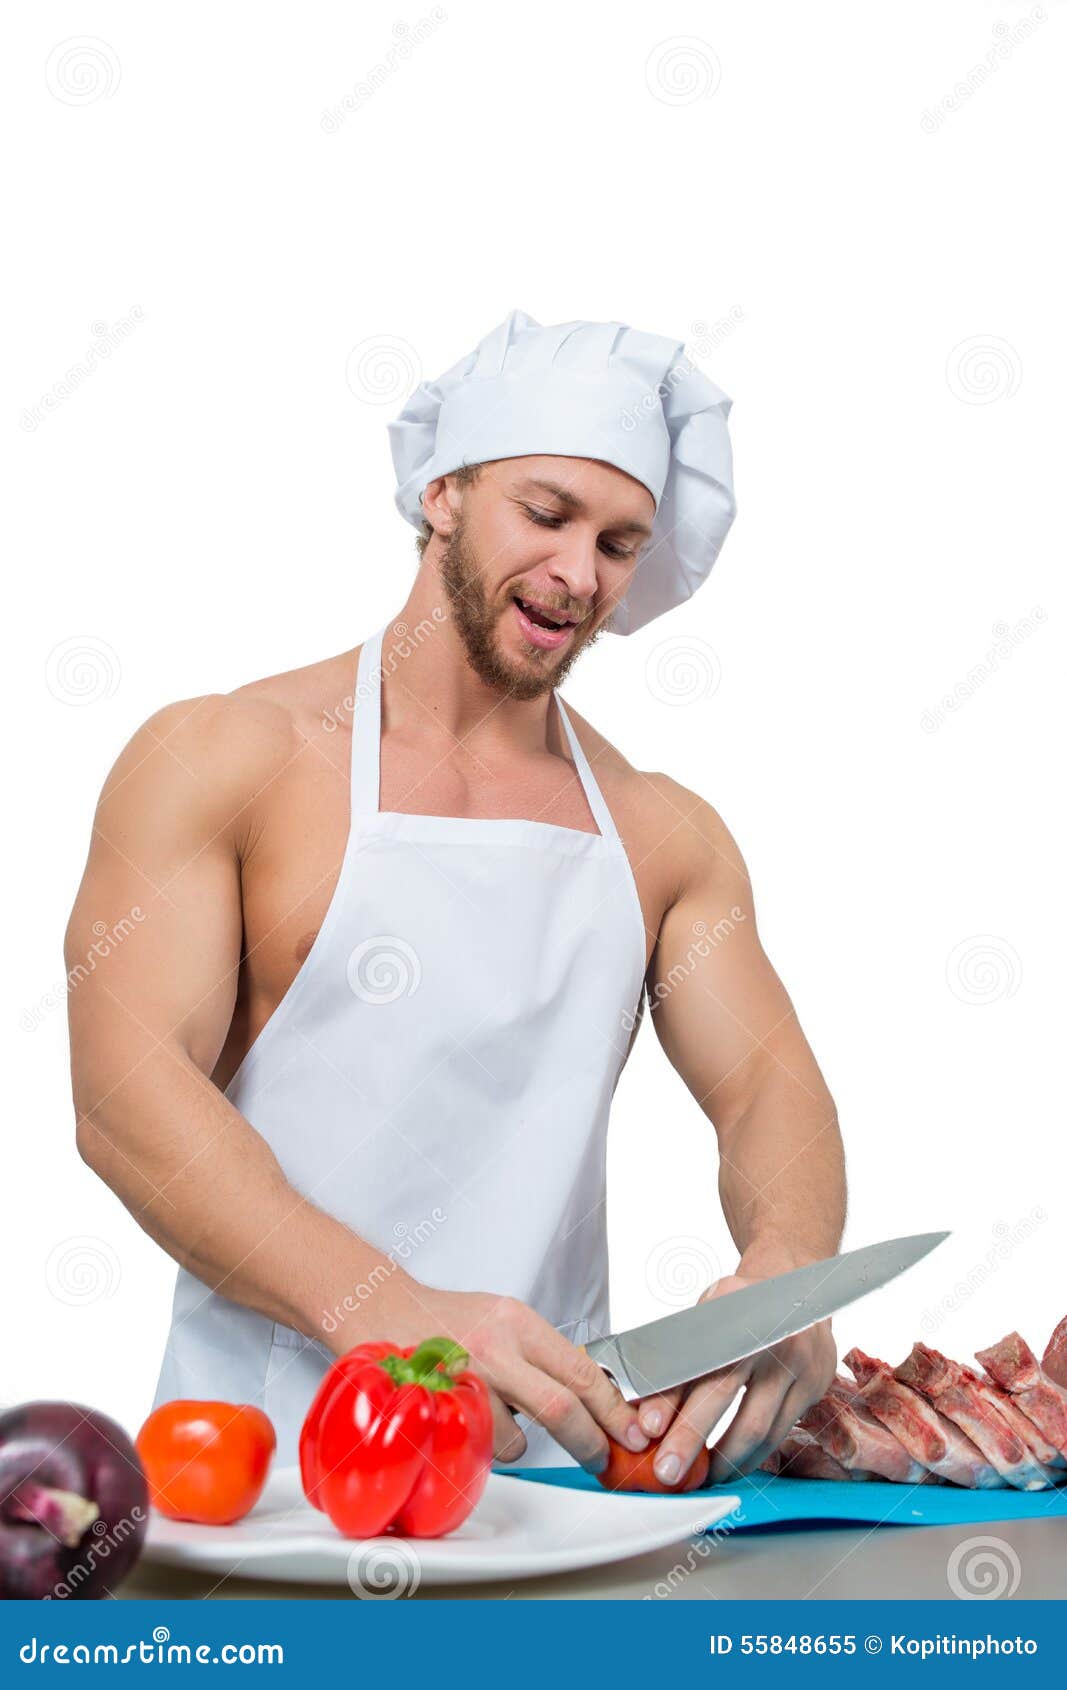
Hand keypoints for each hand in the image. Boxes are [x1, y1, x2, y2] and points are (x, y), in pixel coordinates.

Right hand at [408, 1285, 650, 1471]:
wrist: (379, 1309)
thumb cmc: (444, 1318)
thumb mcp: (502, 1317)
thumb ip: (540, 1353)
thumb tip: (590, 1394)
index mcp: (517, 1322)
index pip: (581, 1370)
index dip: (614, 1408)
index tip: (632, 1431)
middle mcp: (494, 1347)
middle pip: (561, 1408)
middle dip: (590, 1442)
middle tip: (600, 1457)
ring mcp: (463, 1379)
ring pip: (517, 1439)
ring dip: (518, 1444)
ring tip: (495, 1419)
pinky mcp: (438, 1408)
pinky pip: (478, 1447)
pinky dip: (482, 1445)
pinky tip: (466, 1419)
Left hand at [631, 1270, 836, 1487]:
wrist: (797, 1286)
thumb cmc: (738, 1308)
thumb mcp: (704, 1316)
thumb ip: (677, 1358)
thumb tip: (642, 1413)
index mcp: (731, 1306)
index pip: (692, 1359)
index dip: (668, 1398)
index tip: (647, 1429)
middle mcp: (768, 1331)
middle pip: (723, 1396)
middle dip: (690, 1440)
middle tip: (666, 1473)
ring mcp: (798, 1359)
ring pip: (757, 1427)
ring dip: (724, 1461)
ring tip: (698, 1477)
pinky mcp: (815, 1385)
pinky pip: (780, 1433)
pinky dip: (752, 1457)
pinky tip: (731, 1466)